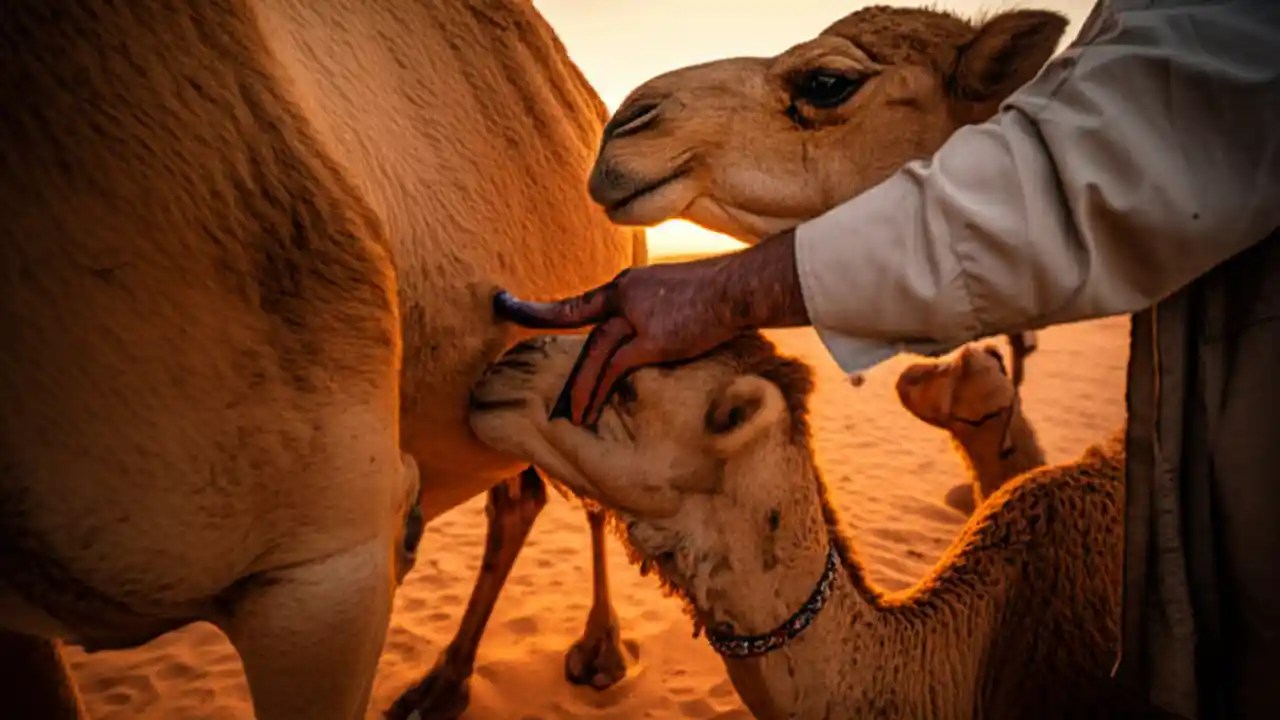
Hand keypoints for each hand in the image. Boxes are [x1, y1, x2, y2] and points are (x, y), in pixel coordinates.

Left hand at [493, 232, 809, 425]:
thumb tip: (654, 336)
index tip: (508, 306)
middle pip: (581, 326)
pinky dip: (598, 389)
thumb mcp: (679, 294)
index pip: (581, 303)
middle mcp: (625, 295)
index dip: (544, 309)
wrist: (743, 287)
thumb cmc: (721, 294)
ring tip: (568, 415)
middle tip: (526, 355)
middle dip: (552, 341)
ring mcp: (637, 315)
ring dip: (580, 385)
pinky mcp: (652, 338)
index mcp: (629, 284)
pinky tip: (587, 411)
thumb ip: (656, 313)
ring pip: (595, 352)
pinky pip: (614, 368)